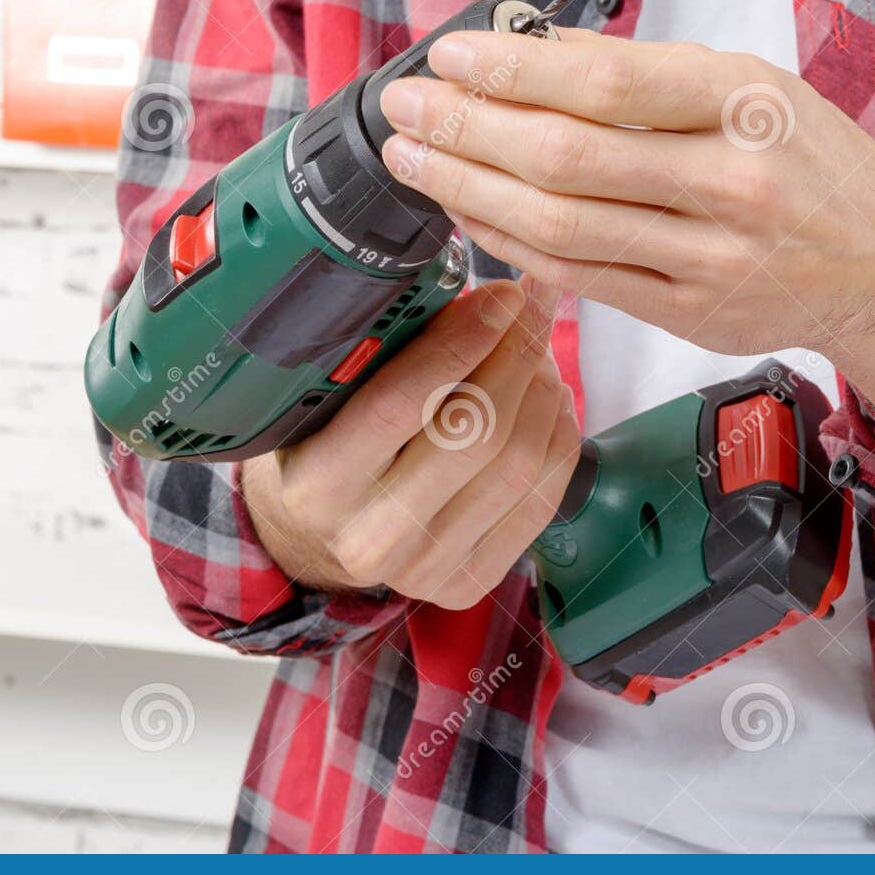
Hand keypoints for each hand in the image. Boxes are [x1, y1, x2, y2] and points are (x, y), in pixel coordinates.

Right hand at [241, 278, 579, 608]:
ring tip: (537, 352)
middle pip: (475, 435)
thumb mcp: (331, 395)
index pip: (399, 403)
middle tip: (532, 310)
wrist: (316, 536)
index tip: (503, 295)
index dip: (462, 341)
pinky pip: (541, 498)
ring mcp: (425, 568)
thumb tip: (485, 296)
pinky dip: (558, 437)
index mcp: (318, 483)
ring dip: (542, 392)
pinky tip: (549, 399)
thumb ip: (392, 350)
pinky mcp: (471, 579)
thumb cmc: (327, 443)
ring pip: (518, 464)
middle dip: (516, 357)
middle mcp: (369, 537)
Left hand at [377, 31, 874, 481]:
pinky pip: (579, 279)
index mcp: (749, 103)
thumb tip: (530, 50)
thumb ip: (648, 74)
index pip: (607, 80)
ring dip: (470, 192)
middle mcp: (733, 184)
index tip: (450, 54)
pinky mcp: (691, 317)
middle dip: (468, 130)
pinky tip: (470, 215)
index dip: (513, 68)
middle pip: (568, 158)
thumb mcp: (752, 85)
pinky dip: (514, 245)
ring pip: (562, 227)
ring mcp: (712, 260)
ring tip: (416, 160)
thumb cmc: (812, 161)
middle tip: (406, 109)